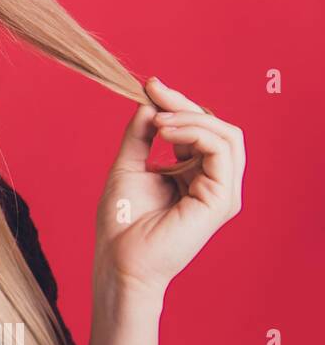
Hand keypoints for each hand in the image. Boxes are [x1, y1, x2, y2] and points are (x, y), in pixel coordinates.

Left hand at [93, 77, 245, 303]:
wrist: (119, 259)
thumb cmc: (121, 221)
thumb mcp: (129, 165)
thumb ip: (142, 135)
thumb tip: (150, 103)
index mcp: (193, 173)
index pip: (199, 128)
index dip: (177, 104)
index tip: (150, 85)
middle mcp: (213, 181)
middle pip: (216, 126)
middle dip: (184, 104)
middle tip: (154, 92)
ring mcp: (221, 192)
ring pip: (226, 134)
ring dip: (190, 117)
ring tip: (157, 121)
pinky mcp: (222, 200)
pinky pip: (222, 150)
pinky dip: (195, 132)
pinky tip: (165, 133)